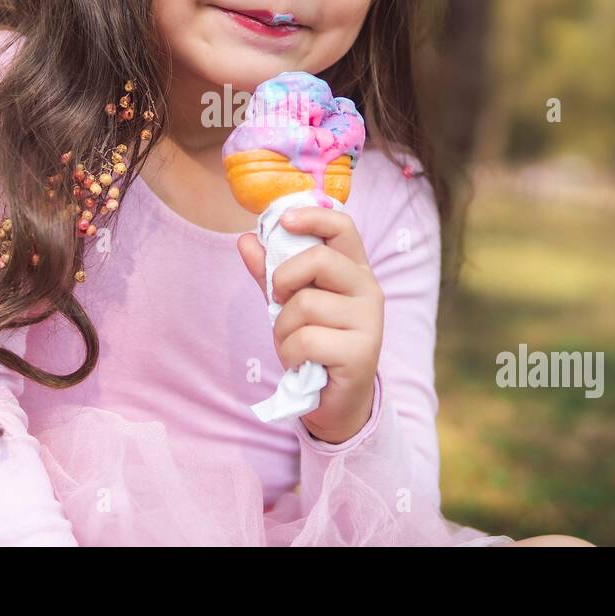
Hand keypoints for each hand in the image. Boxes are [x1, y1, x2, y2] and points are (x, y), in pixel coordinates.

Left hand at [237, 206, 382, 443]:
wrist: (335, 400)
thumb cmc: (314, 344)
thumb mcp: (288, 303)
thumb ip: (270, 272)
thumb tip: (245, 240)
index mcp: (353, 269)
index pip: (343, 226)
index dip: (313, 215)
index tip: (283, 221)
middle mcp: (368, 289)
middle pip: (319, 259)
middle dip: (284, 279)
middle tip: (279, 301)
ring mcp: (369, 321)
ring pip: (305, 304)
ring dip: (283, 328)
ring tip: (293, 343)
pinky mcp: (362, 352)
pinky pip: (306, 339)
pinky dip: (291, 352)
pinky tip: (302, 363)